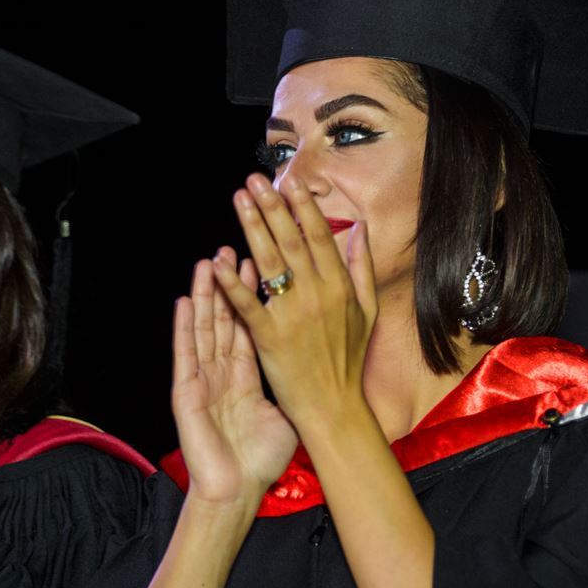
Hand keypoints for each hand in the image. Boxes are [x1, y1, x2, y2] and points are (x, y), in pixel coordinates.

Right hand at [172, 250, 297, 507]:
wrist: (236, 492)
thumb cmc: (260, 460)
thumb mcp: (284, 414)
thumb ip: (294, 384)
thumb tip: (316, 365)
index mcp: (244, 375)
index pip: (250, 324)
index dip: (255, 294)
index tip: (262, 259)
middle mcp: (221, 371)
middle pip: (226, 318)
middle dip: (230, 281)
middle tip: (235, 245)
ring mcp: (203, 380)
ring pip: (204, 328)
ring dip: (206, 294)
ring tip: (208, 260)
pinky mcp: (187, 393)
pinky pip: (187, 355)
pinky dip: (185, 328)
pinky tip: (186, 301)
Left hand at [212, 172, 377, 437]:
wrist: (334, 406)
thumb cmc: (349, 361)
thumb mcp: (368, 311)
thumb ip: (363, 267)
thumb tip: (360, 229)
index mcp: (340, 287)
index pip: (319, 237)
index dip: (303, 207)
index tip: (290, 182)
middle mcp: (318, 294)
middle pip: (292, 241)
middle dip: (273, 207)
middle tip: (255, 181)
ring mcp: (293, 315)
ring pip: (270, 263)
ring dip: (253, 228)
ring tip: (240, 201)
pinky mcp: (270, 336)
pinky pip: (249, 303)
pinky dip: (233, 282)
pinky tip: (220, 261)